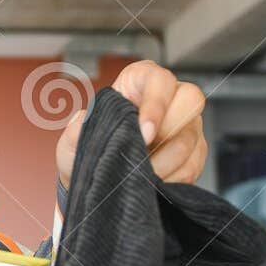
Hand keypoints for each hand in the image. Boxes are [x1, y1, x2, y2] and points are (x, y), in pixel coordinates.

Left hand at [56, 61, 207, 189]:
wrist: (98, 182)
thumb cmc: (89, 153)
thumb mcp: (71, 144)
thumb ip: (74, 131)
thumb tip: (83, 120)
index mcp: (140, 82)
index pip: (160, 80)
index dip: (157, 104)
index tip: (144, 133)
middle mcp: (171, 98)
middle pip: (191, 101)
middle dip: (167, 134)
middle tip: (143, 157)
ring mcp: (186, 125)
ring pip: (190, 140)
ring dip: (163, 164)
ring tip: (138, 175)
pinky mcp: (194, 152)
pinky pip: (192, 165)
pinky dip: (172, 180)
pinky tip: (151, 184)